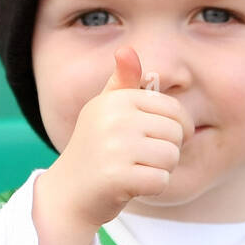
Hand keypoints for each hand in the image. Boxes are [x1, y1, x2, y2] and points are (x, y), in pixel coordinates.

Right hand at [41, 45, 194, 231]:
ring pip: (171, 158)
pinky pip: (161, 181)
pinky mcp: (117, 177)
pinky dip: (152, 188)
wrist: (69, 194)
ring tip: (134, 171)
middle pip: (176, 134)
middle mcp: (113, 118)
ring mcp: (114, 147)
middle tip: (140, 159)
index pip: (174, 109)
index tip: (155, 139)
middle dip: (167, 151)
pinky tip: (131, 186)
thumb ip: (122, 83)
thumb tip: (126, 50)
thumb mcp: (105, 112)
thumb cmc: (96, 151)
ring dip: (160, 170)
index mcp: (115, 99)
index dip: (176, 129)